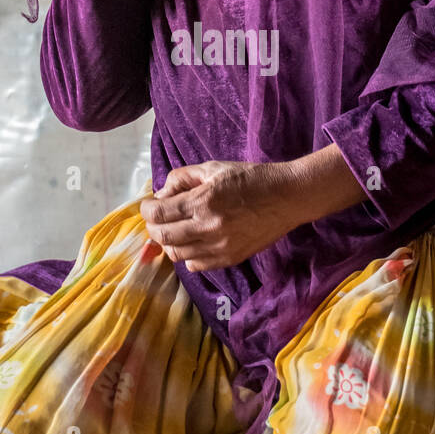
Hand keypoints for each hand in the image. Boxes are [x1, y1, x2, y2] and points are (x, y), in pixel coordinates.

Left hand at [139, 160, 297, 271]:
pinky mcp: (230, 259)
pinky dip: (187, 256)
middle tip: (157, 218)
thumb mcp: (214, 168)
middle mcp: (208, 227)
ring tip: (174, 230)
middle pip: (163, 237)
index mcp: (203, 201)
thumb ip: (182, 178)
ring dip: (169, 243)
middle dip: (153, 227)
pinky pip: (196, 265)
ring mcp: (219, 247)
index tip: (148, 205)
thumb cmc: (251, 178)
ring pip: (177, 254)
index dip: (147, 210)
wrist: (287, 197)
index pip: (158, 213)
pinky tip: (193, 242)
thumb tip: (161, 195)